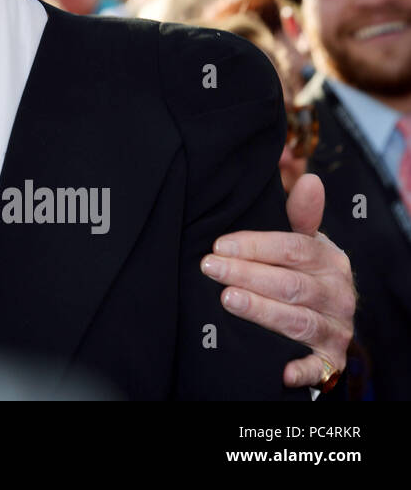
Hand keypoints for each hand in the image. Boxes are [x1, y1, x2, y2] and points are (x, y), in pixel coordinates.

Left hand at [200, 173, 355, 387]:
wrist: (326, 317)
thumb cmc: (303, 270)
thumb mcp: (303, 241)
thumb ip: (299, 214)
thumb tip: (311, 180)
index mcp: (330, 260)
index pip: (294, 248)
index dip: (256, 245)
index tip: (219, 244)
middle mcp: (339, 294)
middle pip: (291, 284)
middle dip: (247, 275)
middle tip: (210, 268)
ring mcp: (336, 329)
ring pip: (297, 321)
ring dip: (262, 311)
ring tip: (228, 299)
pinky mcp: (331, 361)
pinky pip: (317, 368)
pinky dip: (300, 370)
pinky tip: (278, 369)